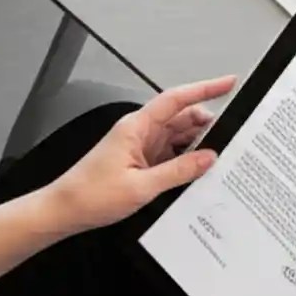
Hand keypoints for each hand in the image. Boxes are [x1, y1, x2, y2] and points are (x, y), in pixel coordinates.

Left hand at [43, 75, 236, 235]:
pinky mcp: (140, 162)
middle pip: (182, 118)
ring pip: (178, 136)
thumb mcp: (141, 186)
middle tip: (233, 134)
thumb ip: (179, 171)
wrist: (62, 211)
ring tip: (220, 155)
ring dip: (198, 144)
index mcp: (137, 127)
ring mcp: (140, 146)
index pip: (177, 99)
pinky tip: (198, 170)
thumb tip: (209, 157)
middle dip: (208, 123)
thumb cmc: (90, 195)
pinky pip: (171, 153)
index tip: (228, 83)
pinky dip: (186, 159)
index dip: (205, 89)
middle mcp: (140, 131)